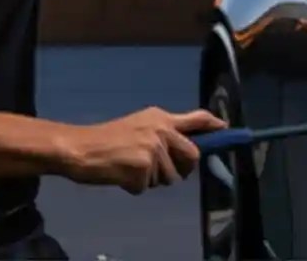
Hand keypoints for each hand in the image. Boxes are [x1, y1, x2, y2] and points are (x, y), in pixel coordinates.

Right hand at [58, 106, 226, 194]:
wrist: (80, 148)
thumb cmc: (106, 139)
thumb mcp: (139, 126)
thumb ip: (163, 134)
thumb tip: (187, 150)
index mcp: (160, 118)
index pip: (195, 119)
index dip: (213, 125)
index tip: (225, 128)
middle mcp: (161, 130)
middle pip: (192, 157)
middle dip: (182, 169)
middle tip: (161, 171)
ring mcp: (153, 149)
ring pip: (169, 178)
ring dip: (152, 180)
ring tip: (130, 167)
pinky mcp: (143, 168)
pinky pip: (147, 188)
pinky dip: (134, 186)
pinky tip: (120, 174)